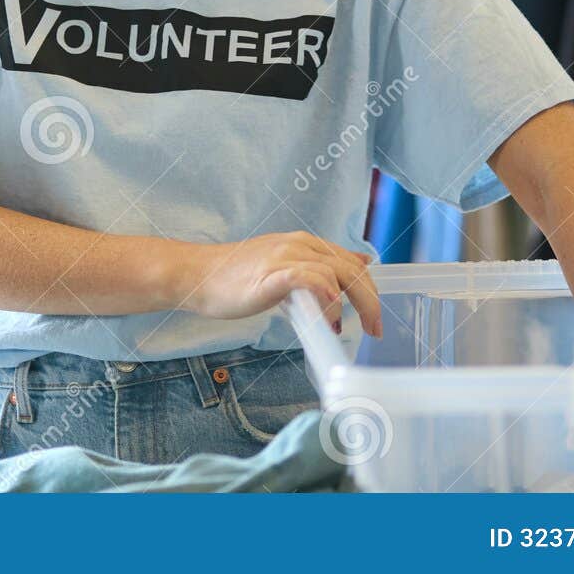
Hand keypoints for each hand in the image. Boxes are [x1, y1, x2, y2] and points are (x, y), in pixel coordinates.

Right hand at [176, 232, 382, 336]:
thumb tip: (352, 270)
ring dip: (352, 304)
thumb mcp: (283, 268)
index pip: (352, 263)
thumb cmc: (236, 277)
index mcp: (305, 244)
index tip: (374, 317)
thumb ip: (315, 269)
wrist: (198, 274)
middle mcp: (300, 245)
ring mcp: (286, 257)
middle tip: (375, 329)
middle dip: (370, 301)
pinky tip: (332, 315)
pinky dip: (327, 296)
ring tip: (346, 329)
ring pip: (337, 273)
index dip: (370, 290)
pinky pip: (310, 279)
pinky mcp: (272, 273)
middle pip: (352, 269)